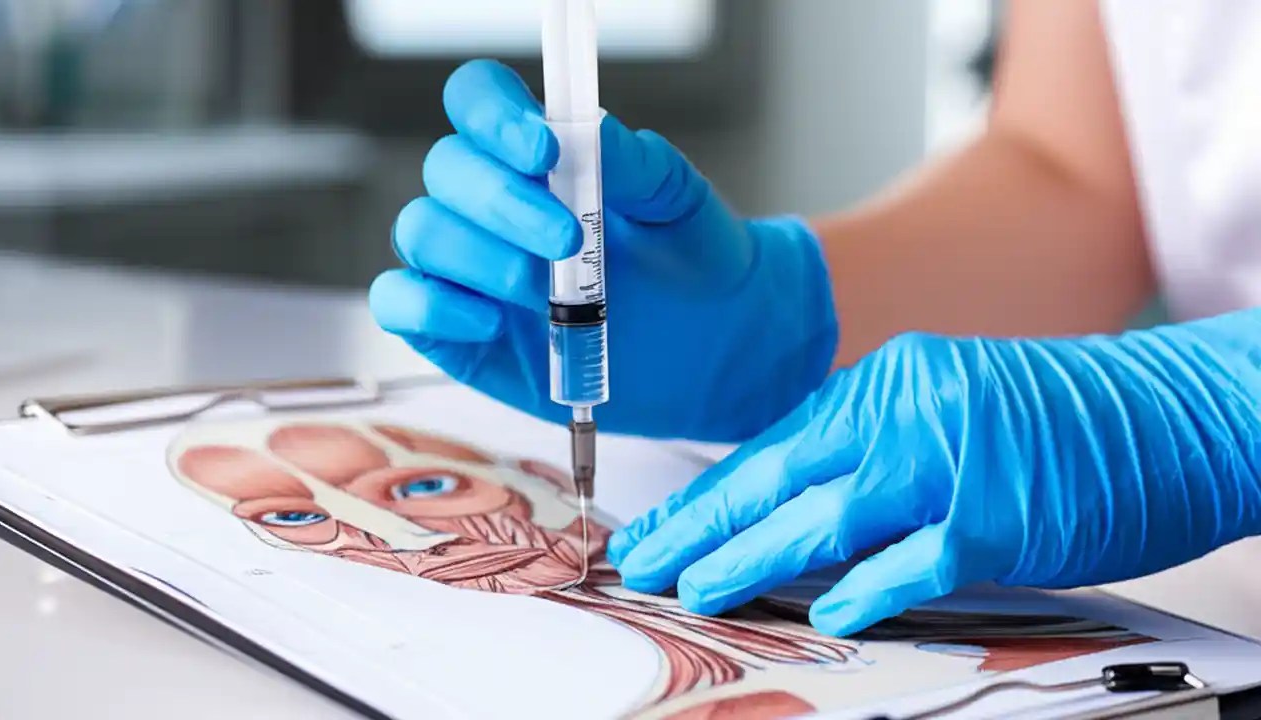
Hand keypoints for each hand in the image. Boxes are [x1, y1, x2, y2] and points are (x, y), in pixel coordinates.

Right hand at [368, 60, 835, 441]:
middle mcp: (489, 203)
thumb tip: (587, 129)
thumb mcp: (679, 203)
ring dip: (480, 259)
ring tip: (545, 292)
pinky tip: (490, 323)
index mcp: (536, 156)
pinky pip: (399, 304)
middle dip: (502, 204)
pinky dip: (430, 309)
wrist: (710, 348)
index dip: (492, 115)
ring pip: (421, 234)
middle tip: (568, 242)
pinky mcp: (454, 330)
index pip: (477, 101)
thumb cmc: (690, 262)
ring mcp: (467, 267)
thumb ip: (636, 162)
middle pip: (446, 170)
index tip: (542, 153)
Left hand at [607, 311, 1260, 634]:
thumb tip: (798, 511)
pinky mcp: (997, 515)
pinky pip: (914, 561)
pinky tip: (824, 614)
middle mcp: (905, 411)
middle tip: (642, 565)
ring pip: (824, 517)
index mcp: (884, 385)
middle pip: (776, 478)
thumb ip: (872, 451)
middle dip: (700, 529)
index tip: (657, 530)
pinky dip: (865, 590)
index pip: (770, 448)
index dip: (706, 497)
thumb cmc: (1059, 418)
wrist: (1169, 408)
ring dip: (751, 559)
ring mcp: (950, 460)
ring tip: (697, 591)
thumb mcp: (945, 408)